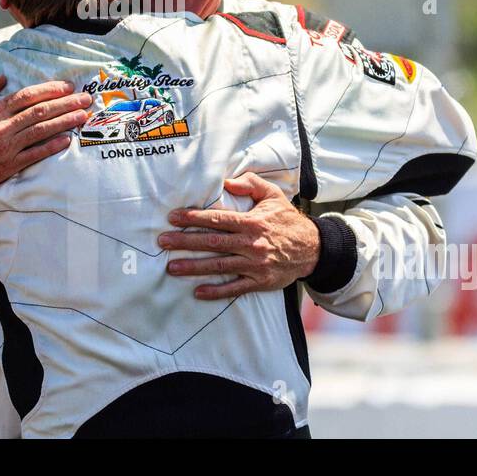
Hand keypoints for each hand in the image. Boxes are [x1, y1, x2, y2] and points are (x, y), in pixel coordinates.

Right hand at [0, 75, 90, 192]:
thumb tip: (2, 77)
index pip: (26, 96)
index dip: (49, 90)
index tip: (67, 87)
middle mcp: (2, 128)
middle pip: (40, 112)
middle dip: (66, 103)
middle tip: (85, 99)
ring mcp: (7, 148)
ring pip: (42, 131)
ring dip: (65, 122)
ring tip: (83, 115)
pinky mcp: (9, 166)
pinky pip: (36, 154)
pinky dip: (53, 146)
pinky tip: (67, 139)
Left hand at [157, 173, 320, 300]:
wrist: (314, 249)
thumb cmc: (287, 220)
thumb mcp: (272, 195)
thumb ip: (250, 184)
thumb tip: (226, 182)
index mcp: (251, 222)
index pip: (218, 219)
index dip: (194, 218)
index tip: (173, 218)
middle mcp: (251, 244)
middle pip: (212, 243)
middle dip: (185, 242)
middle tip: (162, 242)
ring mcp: (254, 264)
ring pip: (219, 266)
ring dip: (193, 267)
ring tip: (172, 267)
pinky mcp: (259, 281)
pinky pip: (234, 288)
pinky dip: (216, 292)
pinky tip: (198, 292)